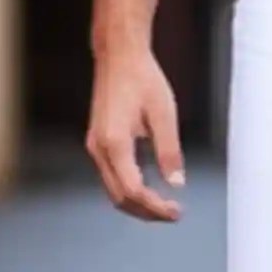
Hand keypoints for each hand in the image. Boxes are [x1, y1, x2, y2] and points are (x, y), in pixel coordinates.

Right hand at [85, 49, 184, 221]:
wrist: (119, 56)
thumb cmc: (143, 79)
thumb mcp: (164, 114)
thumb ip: (169, 152)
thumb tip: (176, 184)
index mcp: (114, 142)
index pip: (133, 190)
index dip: (155, 206)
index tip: (177, 211)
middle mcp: (99, 148)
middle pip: (119, 197)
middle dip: (147, 211)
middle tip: (174, 214)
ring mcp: (95, 146)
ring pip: (113, 190)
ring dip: (138, 203)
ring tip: (165, 206)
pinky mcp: (98, 142)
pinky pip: (111, 177)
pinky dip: (130, 189)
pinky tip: (151, 188)